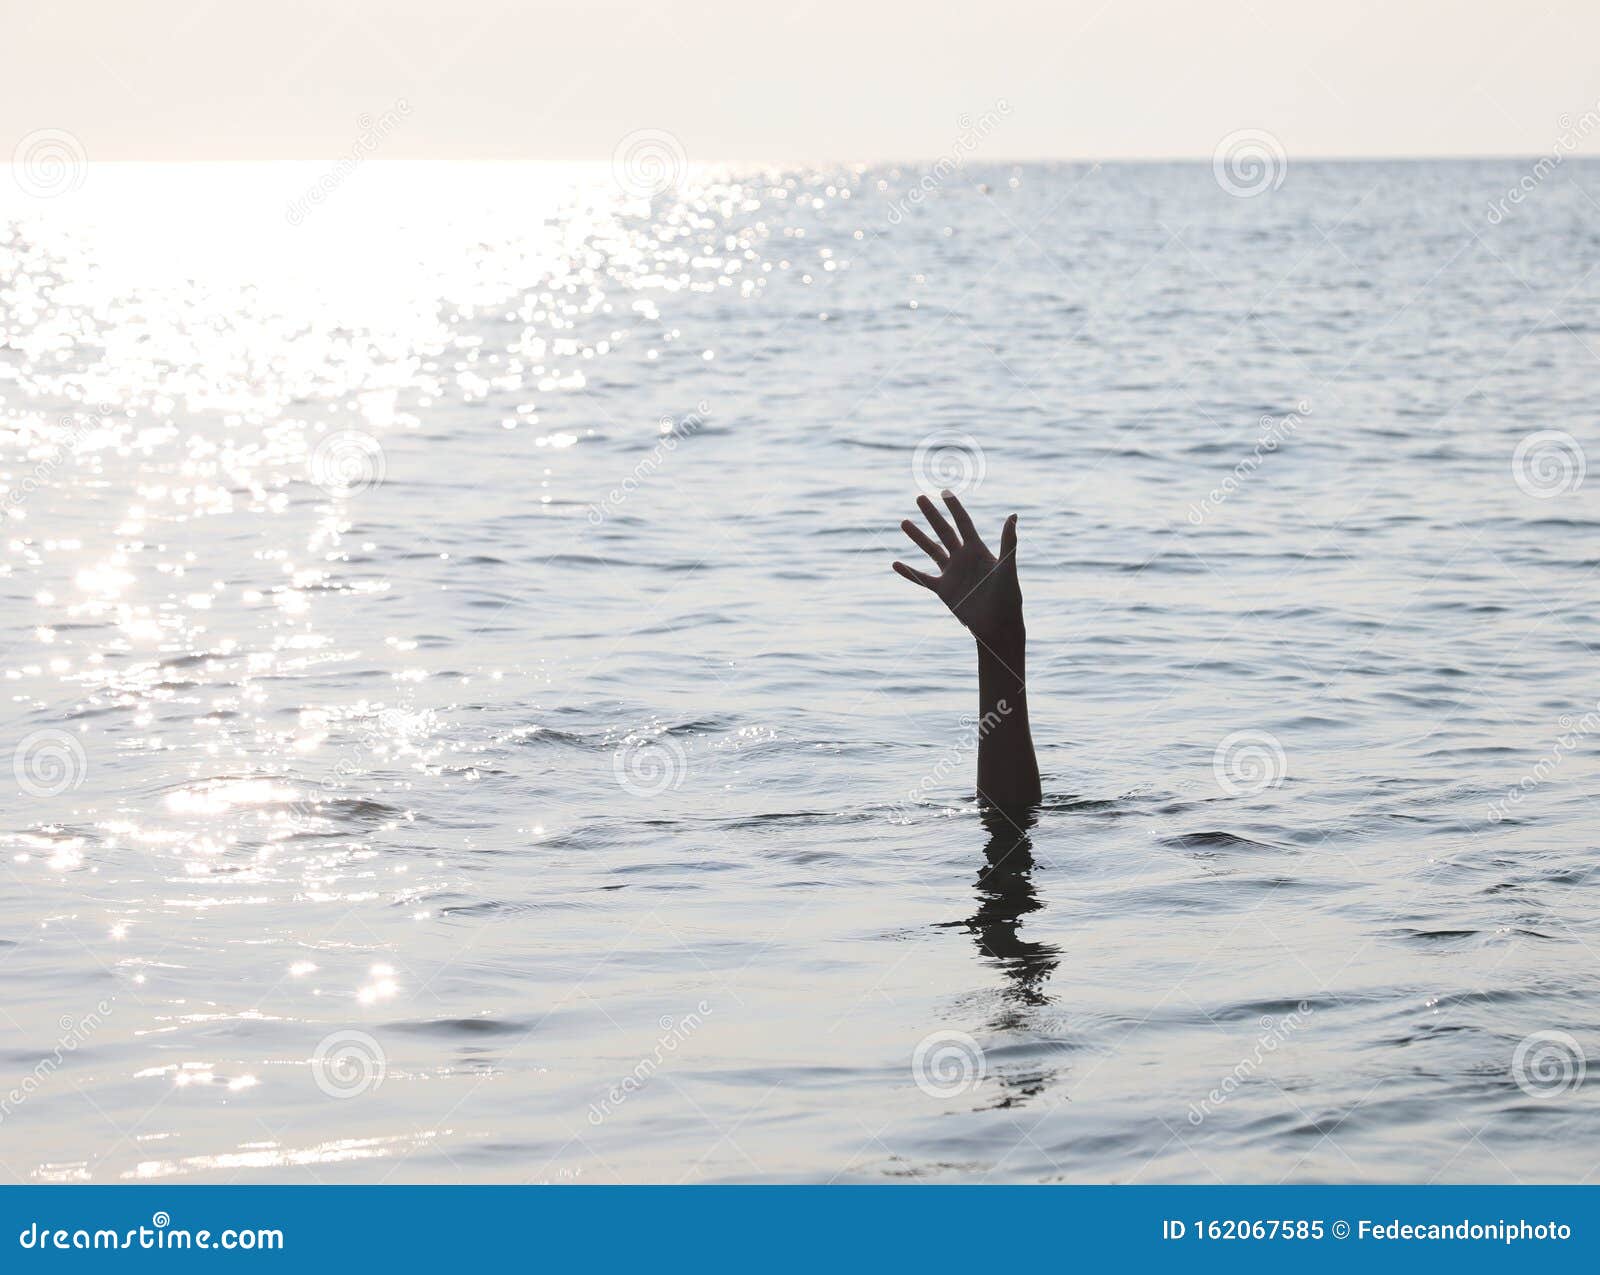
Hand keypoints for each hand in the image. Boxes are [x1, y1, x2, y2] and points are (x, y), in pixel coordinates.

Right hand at [893, 492, 1022, 645]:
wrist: (998, 626)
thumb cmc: (1008, 598)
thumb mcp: (1007, 568)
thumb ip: (1008, 542)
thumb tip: (1013, 515)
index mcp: (978, 550)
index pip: (964, 523)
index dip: (954, 507)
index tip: (944, 492)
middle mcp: (963, 558)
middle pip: (944, 531)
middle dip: (932, 515)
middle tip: (919, 497)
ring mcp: (952, 574)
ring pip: (931, 550)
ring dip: (917, 537)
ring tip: (904, 522)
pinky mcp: (944, 591)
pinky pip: (922, 578)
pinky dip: (909, 572)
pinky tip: (895, 564)